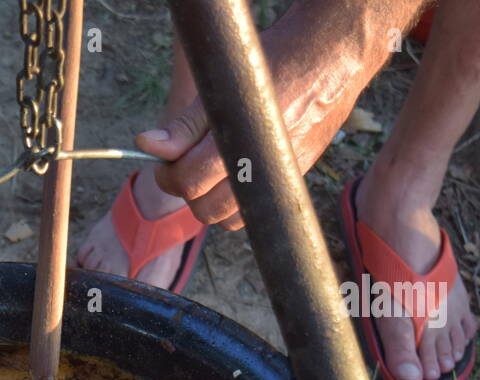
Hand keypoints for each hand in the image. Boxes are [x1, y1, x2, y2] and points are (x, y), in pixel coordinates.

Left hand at [135, 18, 369, 230]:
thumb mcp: (223, 85)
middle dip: (187, 189)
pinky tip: (231, 177)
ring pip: (228, 220)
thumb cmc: (275, 64)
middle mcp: (265, 168)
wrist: (330, 58)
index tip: (164, 160)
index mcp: (244, 142)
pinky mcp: (294, 181)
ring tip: (207, 170)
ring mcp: (282, 179)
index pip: (190, 181)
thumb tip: (149, 145)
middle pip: (205, 209)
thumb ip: (185, 124)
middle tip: (183, 164)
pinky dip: (235, 205)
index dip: (168, 173)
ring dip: (210, 201)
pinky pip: (254, 213)